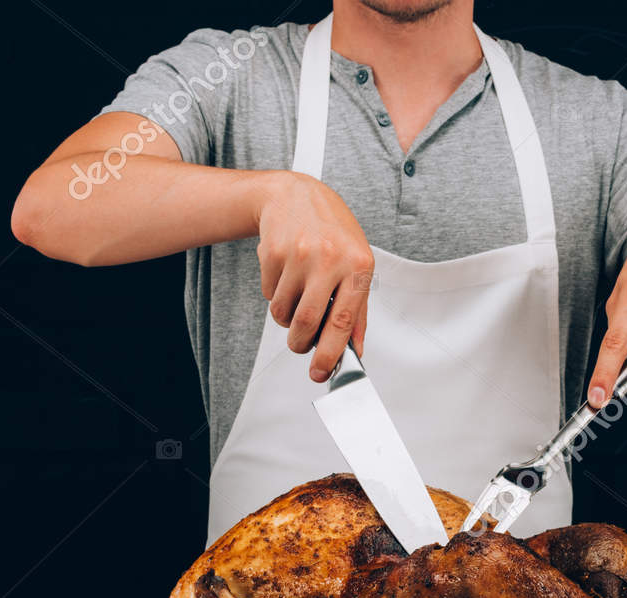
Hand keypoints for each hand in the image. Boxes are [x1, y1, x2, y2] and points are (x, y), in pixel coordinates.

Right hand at [256, 172, 375, 380]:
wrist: (296, 195)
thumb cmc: (332, 232)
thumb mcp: (356, 264)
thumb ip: (358, 310)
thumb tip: (355, 349)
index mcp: (357, 265)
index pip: (343, 321)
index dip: (330, 354)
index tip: (322, 372)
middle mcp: (329, 259)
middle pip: (307, 323)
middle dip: (300, 343)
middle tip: (300, 344)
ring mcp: (299, 255)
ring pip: (283, 312)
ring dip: (287, 318)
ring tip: (296, 298)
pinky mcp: (272, 253)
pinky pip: (269, 294)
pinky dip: (275, 295)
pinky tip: (286, 274)